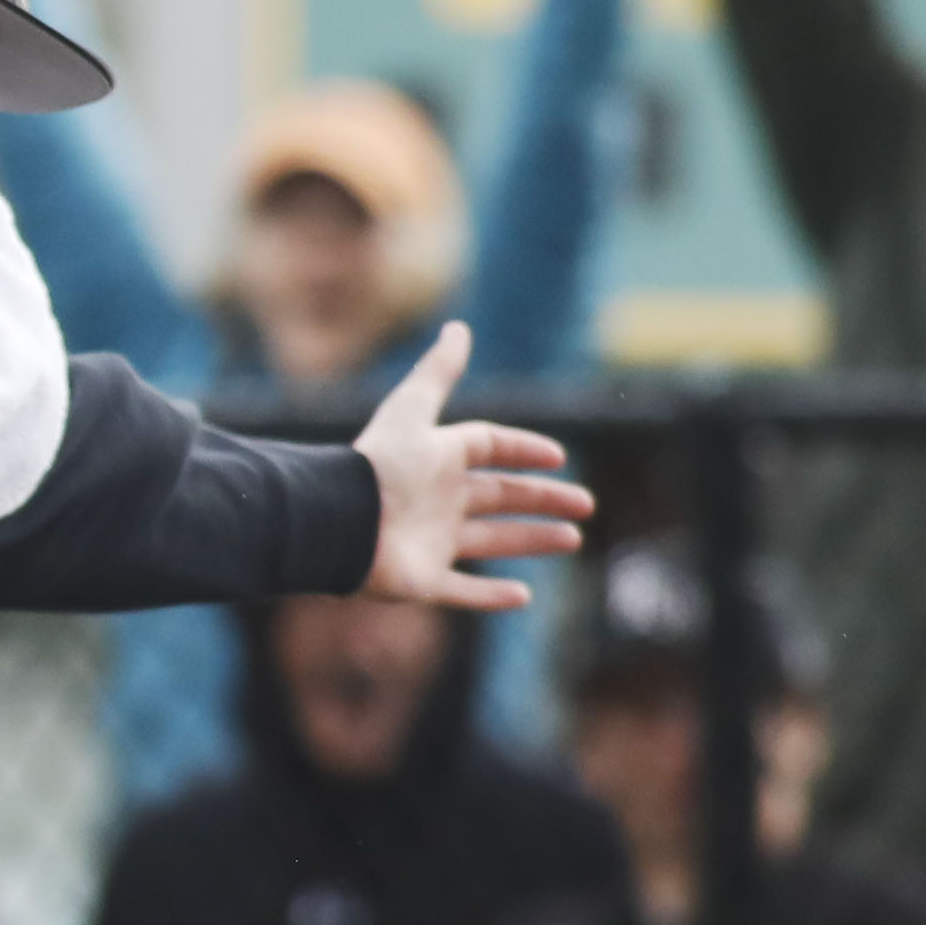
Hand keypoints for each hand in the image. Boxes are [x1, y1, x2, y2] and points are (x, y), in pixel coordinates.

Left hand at [356, 324, 592, 611]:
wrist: (339, 521)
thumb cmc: (379, 465)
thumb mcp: (412, 410)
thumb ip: (437, 372)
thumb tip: (458, 327)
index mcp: (436, 460)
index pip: (487, 449)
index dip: (522, 450)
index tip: (558, 456)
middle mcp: (437, 501)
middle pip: (499, 496)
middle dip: (543, 499)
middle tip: (586, 504)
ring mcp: (430, 543)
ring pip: (492, 542)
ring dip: (532, 539)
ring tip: (573, 539)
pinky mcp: (422, 582)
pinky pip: (461, 591)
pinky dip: (491, 597)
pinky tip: (525, 596)